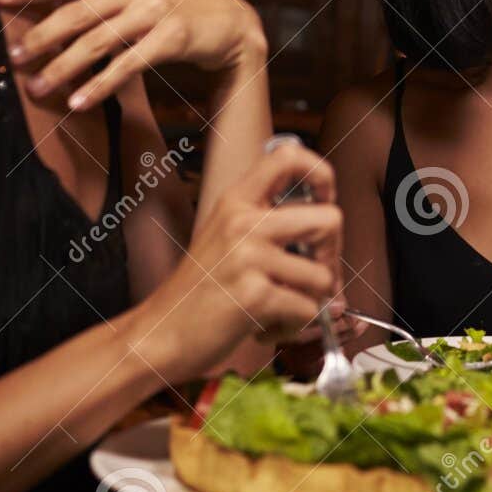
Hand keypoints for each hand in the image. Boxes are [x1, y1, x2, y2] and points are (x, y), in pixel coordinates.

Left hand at [0, 0, 267, 108]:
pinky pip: (127, 65)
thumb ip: (104, 1)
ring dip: (63, 67)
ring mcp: (153, 12)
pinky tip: (79, 102)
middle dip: (40, 35)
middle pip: (76, 13)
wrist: (232, 21)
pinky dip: (99, 85)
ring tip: (37, 88)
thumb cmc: (176, 12)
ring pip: (97, 41)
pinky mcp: (172, 37)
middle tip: (10, 56)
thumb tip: (54, 15)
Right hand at [133, 141, 341, 383]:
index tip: (324, 200)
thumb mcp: (223, 237)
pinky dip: (295, 326)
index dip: (321, 174)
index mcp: (236, 201)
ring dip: (312, 301)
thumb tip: (326, 230)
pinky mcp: (254, 294)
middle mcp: (242, 221)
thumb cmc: (196, 291)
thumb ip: (266, 222)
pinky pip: (308, 309)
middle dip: (333, 254)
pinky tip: (267, 326)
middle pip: (330, 218)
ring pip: (323, 275)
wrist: (158, 334)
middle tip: (316, 276)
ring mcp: (248, 257)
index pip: (288, 157)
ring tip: (281, 308)